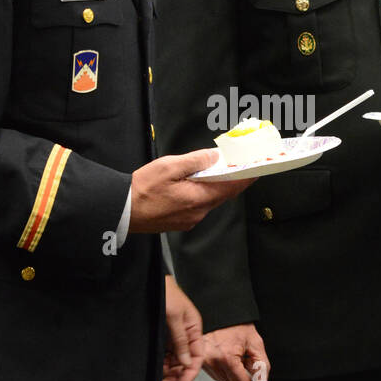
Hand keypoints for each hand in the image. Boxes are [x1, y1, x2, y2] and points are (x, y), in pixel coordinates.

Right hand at [129, 151, 253, 232]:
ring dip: (216, 187)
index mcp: (198, 198)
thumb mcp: (169, 167)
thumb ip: (195, 161)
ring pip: (210, 201)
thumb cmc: (142, 188)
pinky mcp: (180, 222)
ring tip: (217, 171)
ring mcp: (189, 220)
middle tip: (240, 166)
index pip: (231, 188)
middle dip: (232, 180)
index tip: (259, 168)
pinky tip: (196, 184)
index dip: (246, 177)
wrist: (121, 212)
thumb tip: (215, 157)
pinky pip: (198, 206)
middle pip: (222, 195)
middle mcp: (198, 213)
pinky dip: (203, 194)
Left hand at [161, 276, 203, 380]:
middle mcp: (185, 335)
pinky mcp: (161, 337)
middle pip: (185, 361)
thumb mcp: (175, 317)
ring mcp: (172, 337)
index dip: (191, 371)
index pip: (197, 355)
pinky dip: (161, 365)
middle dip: (177, 375)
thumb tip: (186, 362)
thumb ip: (181, 340)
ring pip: (174, 361)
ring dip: (168, 372)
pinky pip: (164, 355)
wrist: (149, 282)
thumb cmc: (165, 293)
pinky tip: (156, 372)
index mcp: (194, 329)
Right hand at [203, 324, 270, 380]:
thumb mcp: (255, 344)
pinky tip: (222, 354)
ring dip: (228, 370)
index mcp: (227, 358)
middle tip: (238, 355)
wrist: (221, 313)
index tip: (246, 364)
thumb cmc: (237, 326)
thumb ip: (262, 366)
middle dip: (237, 372)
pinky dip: (220, 367)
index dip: (247, 375)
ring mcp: (203, 361)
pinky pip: (214, 374)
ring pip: (222, 380)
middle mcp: (212, 361)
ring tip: (229, 353)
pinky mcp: (199, 361)